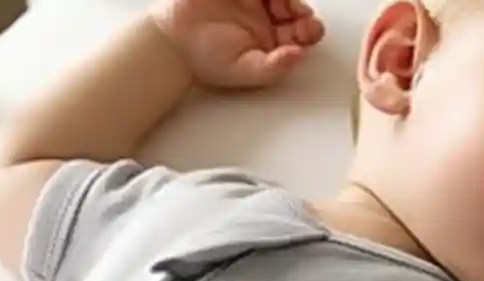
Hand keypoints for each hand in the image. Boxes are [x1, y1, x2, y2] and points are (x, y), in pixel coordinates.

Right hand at [149, 0, 324, 88]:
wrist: (173, 40)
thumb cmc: (206, 60)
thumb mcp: (244, 70)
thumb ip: (273, 67)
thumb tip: (300, 56)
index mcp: (273, 41)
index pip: (302, 33)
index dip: (311, 28)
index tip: (309, 28)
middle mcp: (267, 18)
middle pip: (295, 7)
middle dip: (299, 7)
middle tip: (295, 10)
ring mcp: (253, 0)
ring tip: (278, 1)